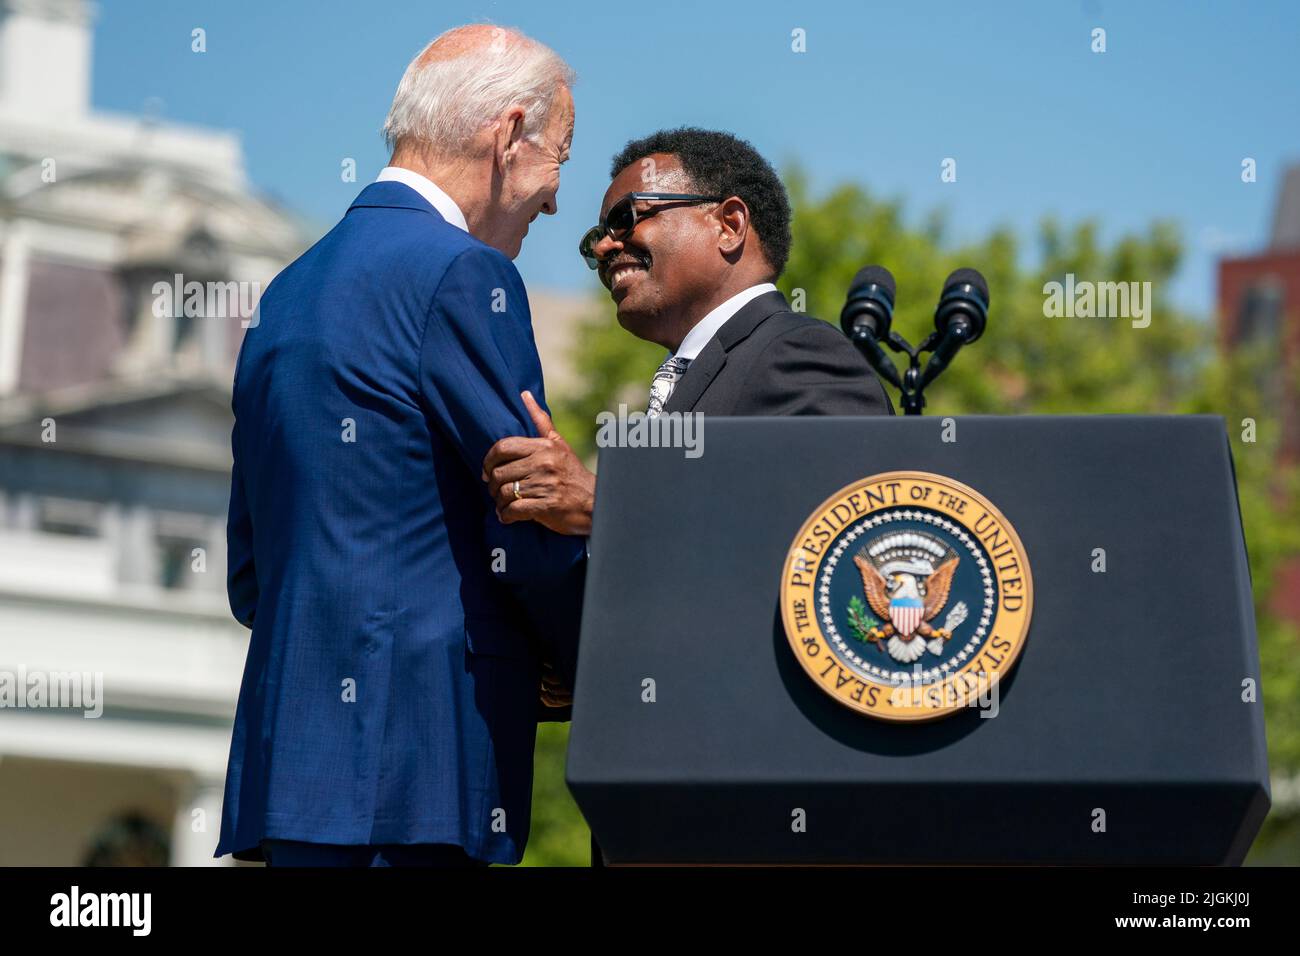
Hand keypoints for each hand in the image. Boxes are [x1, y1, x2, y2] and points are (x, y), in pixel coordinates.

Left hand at [481, 391, 594, 535]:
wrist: (594, 502)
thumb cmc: (571, 472)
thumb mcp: (558, 443)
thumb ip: (540, 420)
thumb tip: (524, 394)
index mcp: (544, 446)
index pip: (503, 447)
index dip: (488, 460)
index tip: (487, 471)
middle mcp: (544, 463)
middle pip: (500, 473)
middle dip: (492, 485)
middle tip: (495, 491)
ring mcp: (545, 485)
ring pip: (505, 493)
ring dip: (499, 502)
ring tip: (503, 504)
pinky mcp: (546, 506)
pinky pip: (514, 510)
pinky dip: (506, 516)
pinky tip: (508, 516)